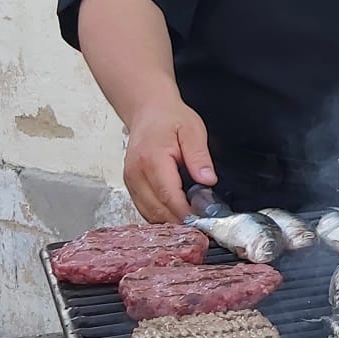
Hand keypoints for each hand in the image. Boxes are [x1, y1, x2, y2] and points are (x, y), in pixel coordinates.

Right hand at [122, 99, 216, 223]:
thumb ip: (199, 156)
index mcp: (152, 160)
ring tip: (192, 222)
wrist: (147, 111)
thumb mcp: (193, 130)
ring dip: (170, 222)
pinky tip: (177, 214)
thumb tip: (207, 180)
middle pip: (157, 210)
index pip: (169, 196)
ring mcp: (130, 181)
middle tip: (202, 226)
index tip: (203, 221)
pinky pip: (144, 209)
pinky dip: (160, 216)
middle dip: (180, 222)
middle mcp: (136, 173)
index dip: (186, 213)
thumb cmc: (169, 118)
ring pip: (149, 214)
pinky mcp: (131, 185)